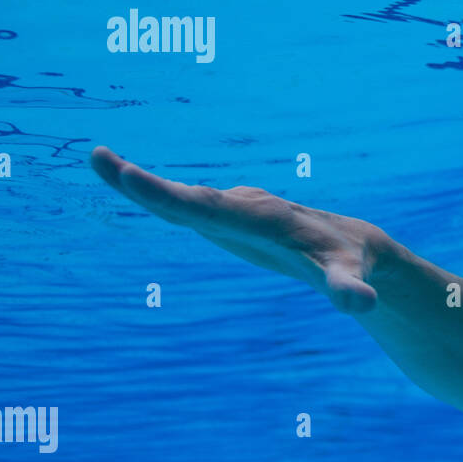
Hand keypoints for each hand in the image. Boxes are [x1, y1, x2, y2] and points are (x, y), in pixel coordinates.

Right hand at [89, 146, 390, 313]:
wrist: (352, 243)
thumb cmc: (347, 261)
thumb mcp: (349, 277)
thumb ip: (350, 289)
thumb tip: (363, 303)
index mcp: (263, 217)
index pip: (212, 208)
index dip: (172, 198)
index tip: (133, 179)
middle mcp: (244, 205)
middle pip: (189, 198)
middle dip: (146, 185)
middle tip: (99, 158)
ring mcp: (233, 209)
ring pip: (182, 199)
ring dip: (142, 184)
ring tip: (99, 159)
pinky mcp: (227, 217)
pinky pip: (186, 206)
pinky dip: (155, 195)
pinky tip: (124, 180)